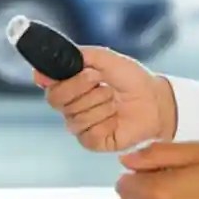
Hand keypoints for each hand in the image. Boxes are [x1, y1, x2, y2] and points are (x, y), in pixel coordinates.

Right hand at [36, 46, 176, 151]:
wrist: (156, 101)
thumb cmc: (133, 80)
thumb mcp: (106, 59)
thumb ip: (77, 57)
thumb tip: (42, 70)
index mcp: (72, 86)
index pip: (50, 86)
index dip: (53, 80)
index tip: (62, 74)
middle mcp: (73, 106)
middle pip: (56, 100)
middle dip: (82, 87)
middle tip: (103, 83)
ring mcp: (81, 125)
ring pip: (74, 116)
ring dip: (100, 104)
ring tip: (115, 101)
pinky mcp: (92, 141)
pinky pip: (88, 133)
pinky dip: (105, 122)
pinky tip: (117, 119)